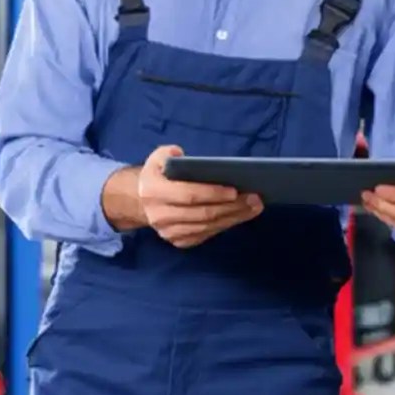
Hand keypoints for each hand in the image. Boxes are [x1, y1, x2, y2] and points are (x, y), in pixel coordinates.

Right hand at [138, 145, 263, 247]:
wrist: (140, 201)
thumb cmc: (157, 175)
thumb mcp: (157, 158)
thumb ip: (168, 153)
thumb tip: (181, 155)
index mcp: (154, 192)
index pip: (188, 195)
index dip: (212, 193)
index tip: (234, 189)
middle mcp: (160, 216)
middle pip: (203, 214)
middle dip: (231, 206)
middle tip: (254, 198)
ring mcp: (170, 232)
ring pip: (207, 227)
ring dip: (234, 217)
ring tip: (254, 206)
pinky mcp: (179, 241)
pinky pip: (207, 235)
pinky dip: (225, 225)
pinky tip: (241, 215)